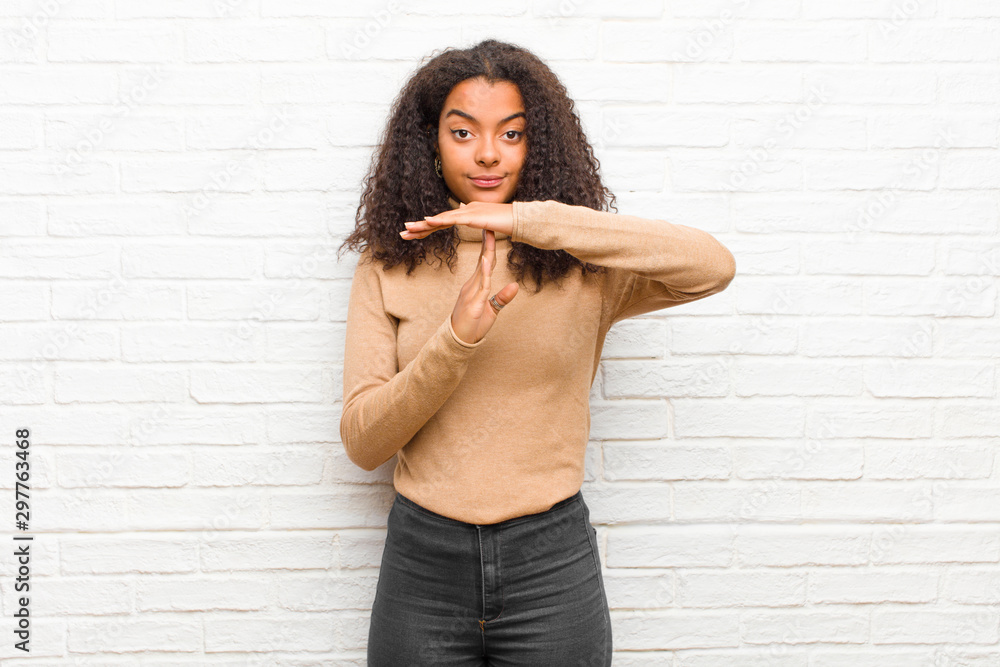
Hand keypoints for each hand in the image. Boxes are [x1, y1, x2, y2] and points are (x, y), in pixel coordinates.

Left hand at [400, 201, 513, 239]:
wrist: (519, 219)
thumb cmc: (506, 222)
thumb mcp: (487, 222)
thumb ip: (475, 218)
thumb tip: (466, 212)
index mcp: (466, 213)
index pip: (442, 222)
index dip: (426, 228)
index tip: (413, 234)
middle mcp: (464, 210)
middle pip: (437, 220)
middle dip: (419, 228)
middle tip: (403, 233)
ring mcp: (468, 212)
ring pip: (441, 219)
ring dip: (423, 225)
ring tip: (408, 229)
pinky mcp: (473, 216)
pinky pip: (452, 219)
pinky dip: (439, 220)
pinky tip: (427, 221)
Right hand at [450, 228, 517, 344]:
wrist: (459, 341)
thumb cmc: (473, 326)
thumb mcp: (492, 310)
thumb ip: (502, 298)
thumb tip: (515, 286)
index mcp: (476, 285)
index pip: (484, 262)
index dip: (488, 247)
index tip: (491, 231)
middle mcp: (472, 285)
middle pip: (483, 260)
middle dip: (487, 242)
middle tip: (489, 223)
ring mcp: (472, 293)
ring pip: (481, 269)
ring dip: (486, 251)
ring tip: (489, 234)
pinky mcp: (473, 303)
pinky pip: (481, 285)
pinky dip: (484, 272)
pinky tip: (486, 260)